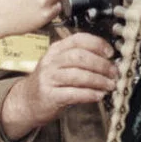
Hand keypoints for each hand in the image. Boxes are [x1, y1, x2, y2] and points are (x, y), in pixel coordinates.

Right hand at [0, 32, 117, 140]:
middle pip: (80, 57)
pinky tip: (98, 95)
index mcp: (55, 50)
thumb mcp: (60, 64)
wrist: (26, 101)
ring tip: (109, 85)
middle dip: (101, 64)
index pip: (78, 39)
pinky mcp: (49, 96)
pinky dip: (89, 94)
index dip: (97, 44)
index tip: (110, 53)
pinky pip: (73, 94)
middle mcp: (51, 61)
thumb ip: (80, 60)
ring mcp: (48, 78)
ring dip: (98, 80)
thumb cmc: (49, 82)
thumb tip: (109, 61)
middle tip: (114, 72)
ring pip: (78, 75)